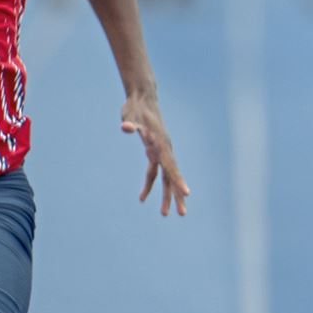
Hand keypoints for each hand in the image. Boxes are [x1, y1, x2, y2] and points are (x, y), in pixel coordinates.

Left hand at [121, 92, 189, 215]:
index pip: (172, 167)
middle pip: (172, 176)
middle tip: (182, 214)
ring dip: (165, 195)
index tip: (186, 194)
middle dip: (177, 195)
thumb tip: (126, 127)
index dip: (178, 181)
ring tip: (164, 214)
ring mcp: (159, 151)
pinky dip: (149, 185)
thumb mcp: (131, 116)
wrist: (141, 98)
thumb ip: (130, 124)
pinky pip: (153, 172)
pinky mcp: (152, 151)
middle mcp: (164, 150)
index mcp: (161, 145)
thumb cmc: (136, 107)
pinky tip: (142, 197)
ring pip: (165, 177)